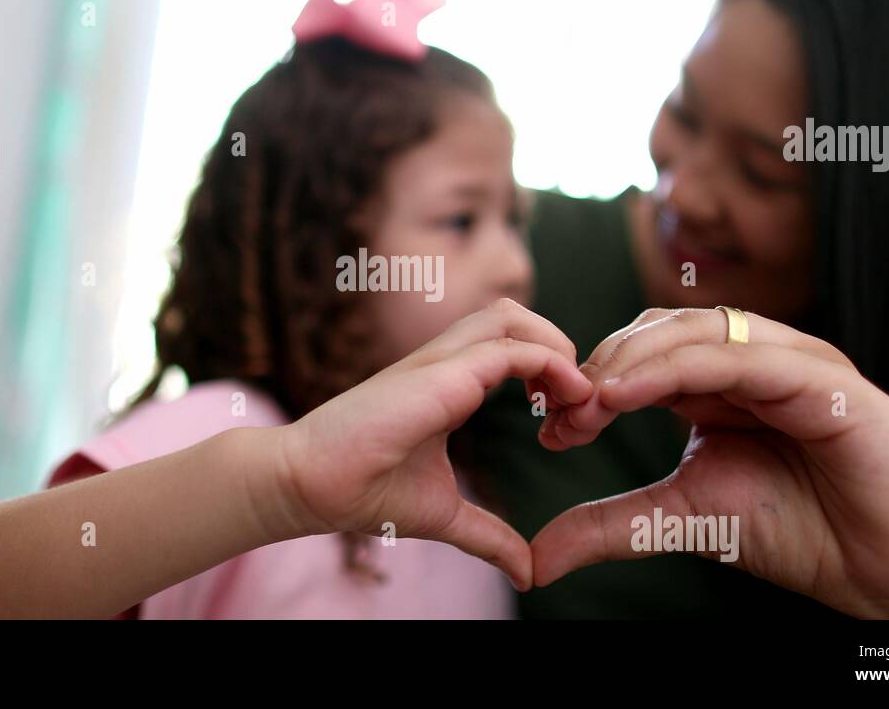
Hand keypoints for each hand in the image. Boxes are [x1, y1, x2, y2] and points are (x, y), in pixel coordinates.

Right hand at [275, 298, 592, 590]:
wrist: (310, 486)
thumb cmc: (364, 492)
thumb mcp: (444, 514)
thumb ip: (489, 535)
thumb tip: (527, 572)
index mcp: (445, 382)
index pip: (508, 347)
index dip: (548, 372)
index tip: (567, 421)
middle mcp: (443, 361)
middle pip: (514, 316)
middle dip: (558, 346)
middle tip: (578, 401)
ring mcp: (438, 362)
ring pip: (511, 316)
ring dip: (555, 346)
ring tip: (574, 396)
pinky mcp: (439, 376)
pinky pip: (508, 349)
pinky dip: (548, 364)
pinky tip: (566, 400)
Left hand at [532, 308, 888, 617]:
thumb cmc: (800, 533)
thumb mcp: (684, 521)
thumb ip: (613, 525)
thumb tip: (538, 555)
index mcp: (721, 382)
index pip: (642, 353)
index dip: (591, 382)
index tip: (551, 431)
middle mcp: (753, 361)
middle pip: (660, 331)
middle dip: (603, 366)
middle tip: (562, 415)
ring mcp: (791, 362)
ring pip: (697, 332)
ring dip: (633, 360)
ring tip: (589, 400)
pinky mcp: (825, 380)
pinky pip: (743, 357)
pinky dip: (680, 367)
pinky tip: (627, 394)